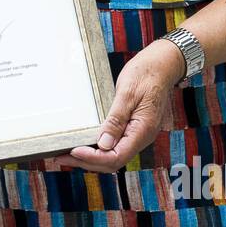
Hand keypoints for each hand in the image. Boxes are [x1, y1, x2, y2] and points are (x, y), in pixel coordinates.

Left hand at [67, 40, 182, 171]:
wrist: (163, 65)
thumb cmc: (147, 75)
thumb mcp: (127, 94)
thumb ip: (116, 120)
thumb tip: (104, 144)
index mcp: (142, 131)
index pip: (116, 157)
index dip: (93, 158)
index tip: (74, 151)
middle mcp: (142, 137)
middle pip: (113, 161)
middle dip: (87, 162)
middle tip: (62, 156)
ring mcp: (138, 134)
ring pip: (113, 156)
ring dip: (91, 158)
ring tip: (68, 154)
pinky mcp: (133, 129)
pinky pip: (116, 146)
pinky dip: (99, 149)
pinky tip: (86, 144)